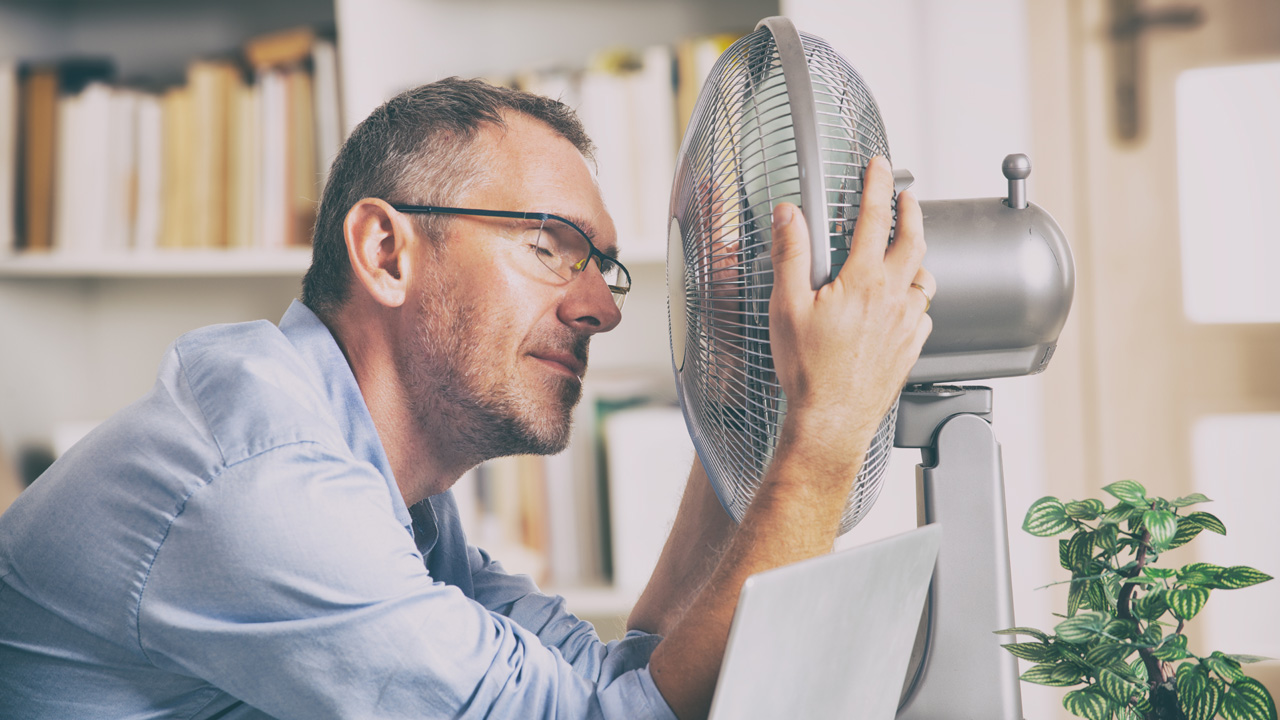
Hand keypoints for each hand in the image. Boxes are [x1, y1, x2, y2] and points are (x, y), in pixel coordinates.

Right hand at [768, 156, 932, 455]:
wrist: (831, 421)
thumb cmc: (807, 371)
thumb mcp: (786, 307)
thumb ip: (790, 255)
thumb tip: (789, 215)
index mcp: (863, 281)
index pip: (875, 218)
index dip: (878, 185)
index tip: (880, 166)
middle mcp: (893, 299)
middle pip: (914, 242)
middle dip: (911, 212)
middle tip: (907, 198)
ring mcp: (906, 325)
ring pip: (924, 280)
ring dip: (916, 259)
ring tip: (906, 252)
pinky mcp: (911, 349)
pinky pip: (924, 314)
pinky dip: (917, 299)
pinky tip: (905, 304)